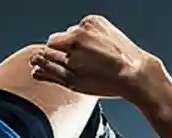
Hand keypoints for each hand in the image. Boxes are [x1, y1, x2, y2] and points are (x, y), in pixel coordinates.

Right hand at [30, 15, 159, 100]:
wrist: (135, 72)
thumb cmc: (107, 81)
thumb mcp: (74, 82)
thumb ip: (50, 73)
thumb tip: (35, 69)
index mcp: (73, 44)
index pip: (48, 46)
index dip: (54, 59)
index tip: (64, 67)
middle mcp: (82, 30)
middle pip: (60, 39)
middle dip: (66, 51)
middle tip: (80, 65)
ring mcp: (92, 24)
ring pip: (73, 33)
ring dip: (78, 44)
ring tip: (92, 59)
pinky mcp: (100, 21)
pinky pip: (85, 28)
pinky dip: (88, 38)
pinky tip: (98, 50)